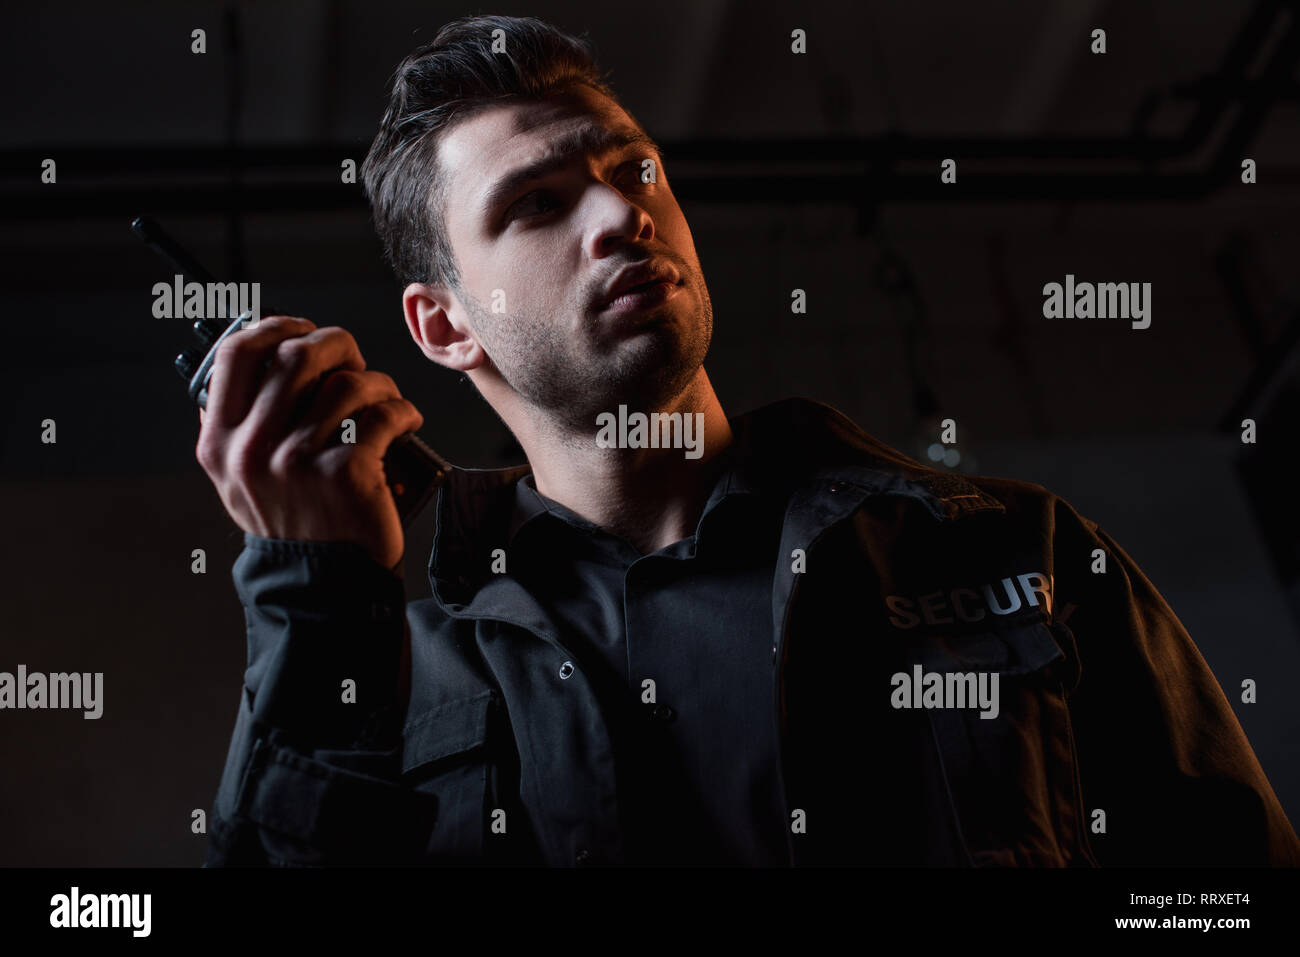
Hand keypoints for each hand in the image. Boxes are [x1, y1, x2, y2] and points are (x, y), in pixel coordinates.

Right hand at [195, 315, 422, 568]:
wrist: (322, 583)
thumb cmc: (293, 522)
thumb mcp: (239, 480)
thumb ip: (238, 425)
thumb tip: (256, 354)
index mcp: (220, 442)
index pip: (237, 354)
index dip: (276, 327)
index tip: (304, 329)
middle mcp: (252, 450)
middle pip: (297, 356)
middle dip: (339, 347)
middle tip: (356, 365)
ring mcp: (297, 462)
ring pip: (347, 384)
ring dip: (378, 383)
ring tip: (386, 401)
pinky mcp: (345, 474)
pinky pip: (382, 415)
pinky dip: (402, 411)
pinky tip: (405, 421)